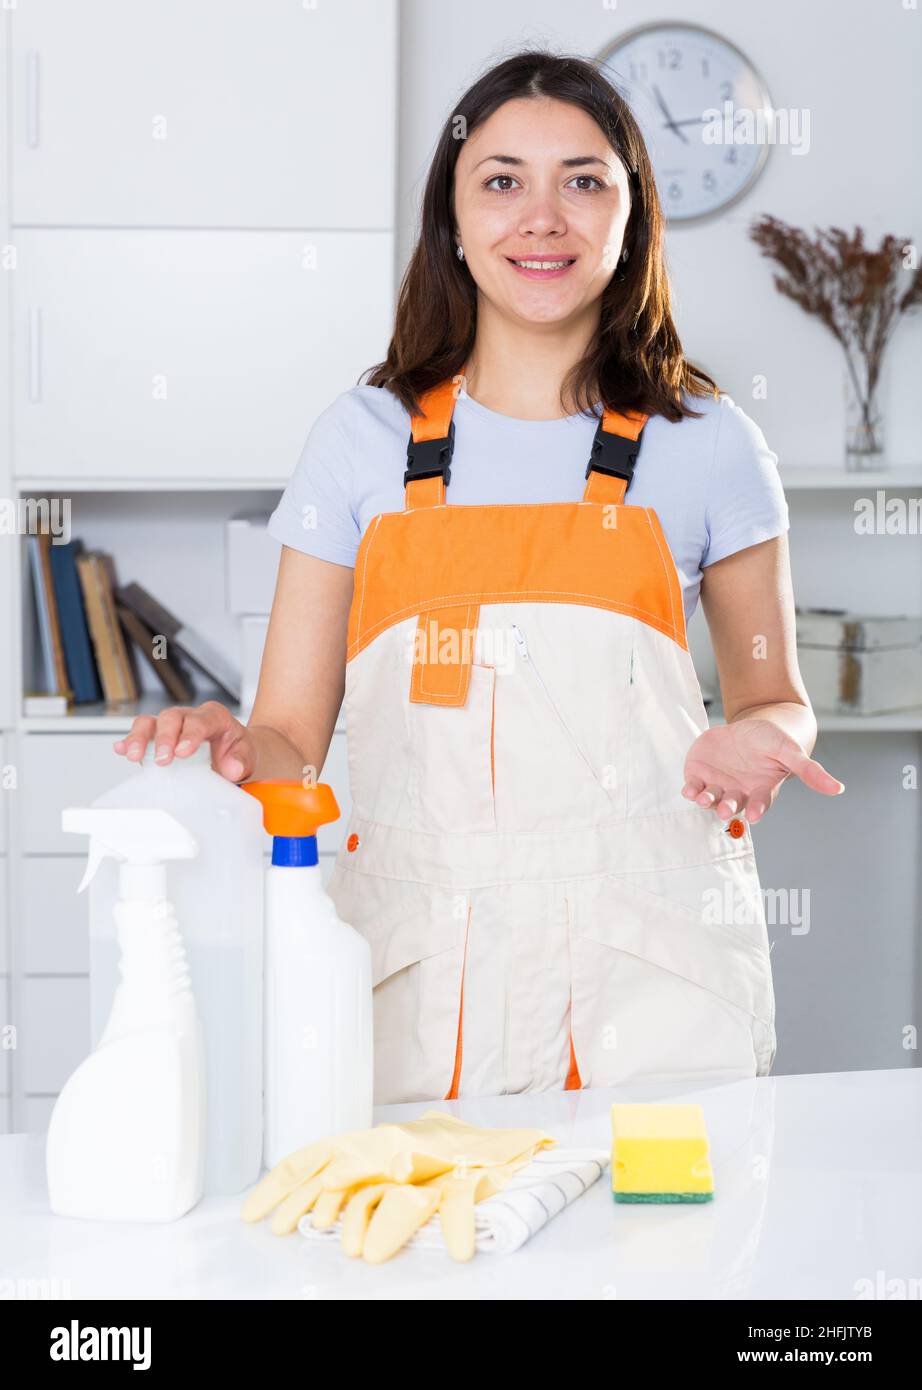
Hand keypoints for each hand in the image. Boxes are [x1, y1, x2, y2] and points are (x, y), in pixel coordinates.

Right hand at [112, 700, 256, 782]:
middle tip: (162, 760)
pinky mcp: (159, 737)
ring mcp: (173, 726)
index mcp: (214, 717)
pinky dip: (129, 741)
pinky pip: (142, 733)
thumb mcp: (248, 756)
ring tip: (133, 754)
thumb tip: (231, 768)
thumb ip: (241, 761)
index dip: (190, 735)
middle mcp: (190, 716)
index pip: (200, 721)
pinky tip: (120, 749)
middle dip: (164, 738)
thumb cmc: (238, 751)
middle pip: (171, 717)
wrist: (235, 753)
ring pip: (151, 721)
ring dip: (140, 737)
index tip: (182, 752)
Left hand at [682, 717, 843, 824]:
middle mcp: (738, 793)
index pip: (759, 804)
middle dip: (727, 807)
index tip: (754, 814)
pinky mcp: (699, 776)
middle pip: (732, 805)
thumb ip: (810, 770)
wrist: (748, 728)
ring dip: (706, 801)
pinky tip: (688, 791)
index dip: (756, 809)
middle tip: (725, 808)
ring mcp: (718, 786)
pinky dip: (690, 791)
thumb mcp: (790, 750)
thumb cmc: (772, 741)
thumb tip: (839, 789)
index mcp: (760, 790)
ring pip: (711, 799)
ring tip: (703, 798)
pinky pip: (693, 788)